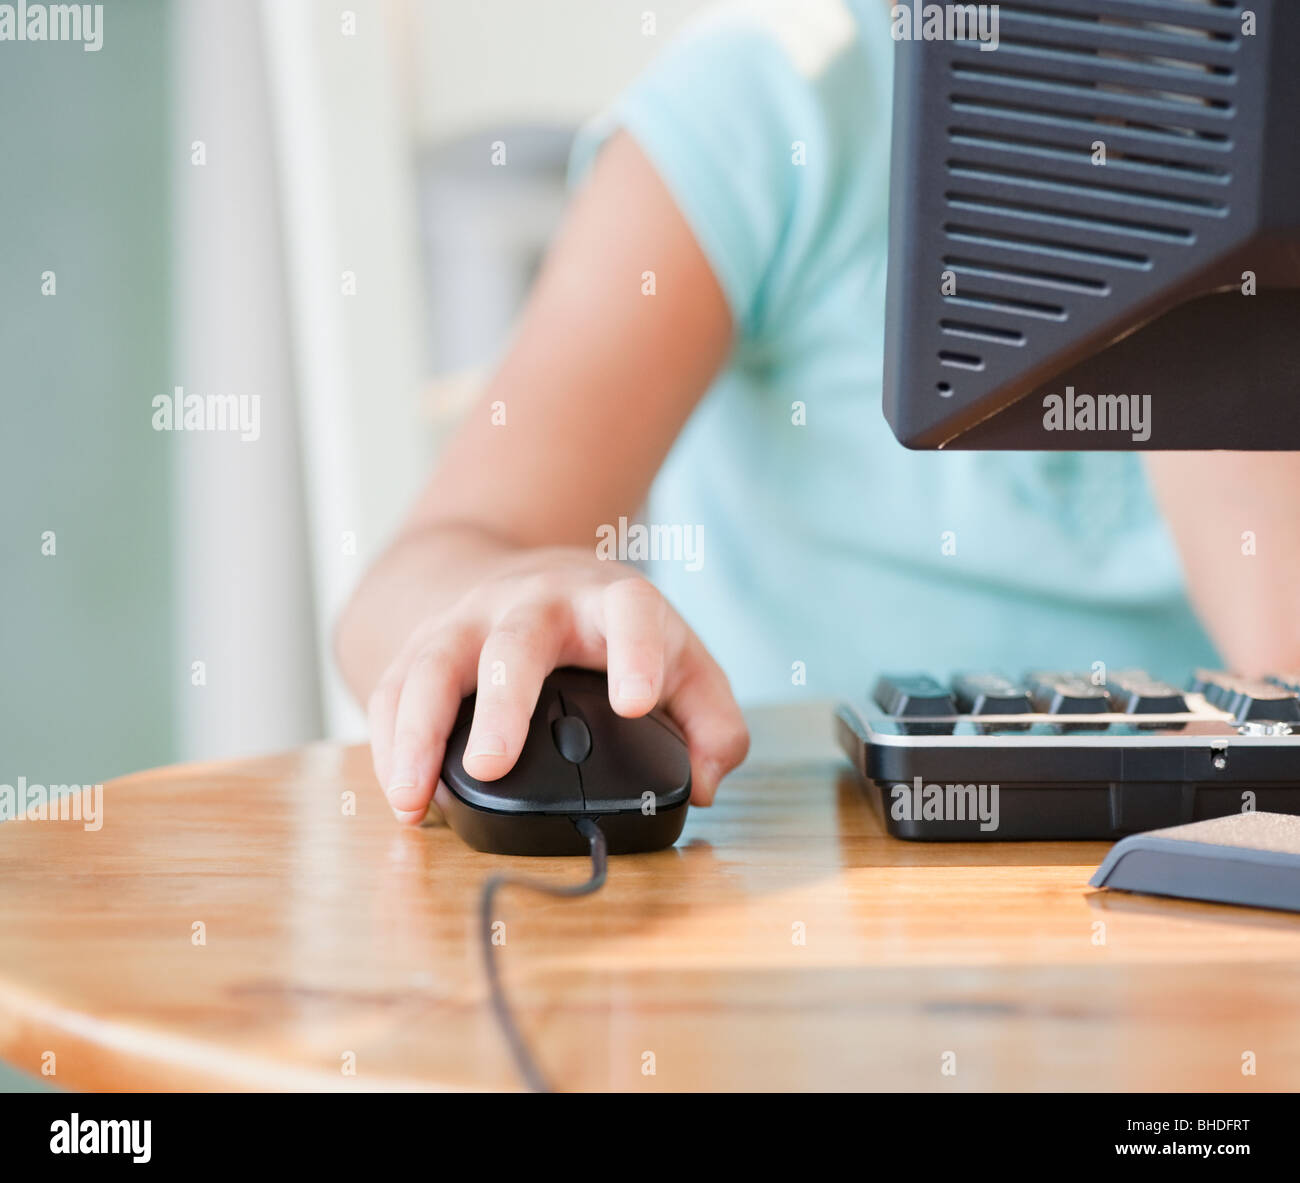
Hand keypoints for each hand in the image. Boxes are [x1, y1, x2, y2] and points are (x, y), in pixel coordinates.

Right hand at [366, 547, 748, 823]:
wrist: (528, 578)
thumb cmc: (613, 634)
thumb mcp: (682, 662)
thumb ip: (713, 723)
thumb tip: (706, 784)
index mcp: (609, 603)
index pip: (630, 614)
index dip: (636, 654)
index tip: (636, 702)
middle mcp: (535, 603)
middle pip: (514, 641)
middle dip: (500, 702)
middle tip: (491, 765)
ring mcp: (470, 622)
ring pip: (432, 664)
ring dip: (415, 732)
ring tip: (413, 799)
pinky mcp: (421, 647)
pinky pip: (390, 690)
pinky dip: (387, 743)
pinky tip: (400, 796)